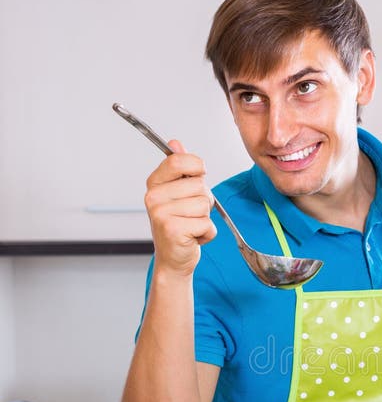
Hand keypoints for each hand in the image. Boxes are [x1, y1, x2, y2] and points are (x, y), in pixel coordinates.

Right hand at [144, 140, 216, 276]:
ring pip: (204, 204)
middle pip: (199, 184)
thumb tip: (175, 142)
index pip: (179, 160)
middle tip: (191, 214)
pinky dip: (207, 233)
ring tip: (191, 226)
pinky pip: (207, 223)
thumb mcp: (178, 193)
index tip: (198, 176)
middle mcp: (153, 197)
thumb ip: (179, 168)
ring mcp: (161, 213)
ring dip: (205, 218)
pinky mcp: (173, 230)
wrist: (173, 259)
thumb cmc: (179, 224)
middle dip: (204, 200)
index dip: (197, 167)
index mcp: (154, 183)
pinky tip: (193, 238)